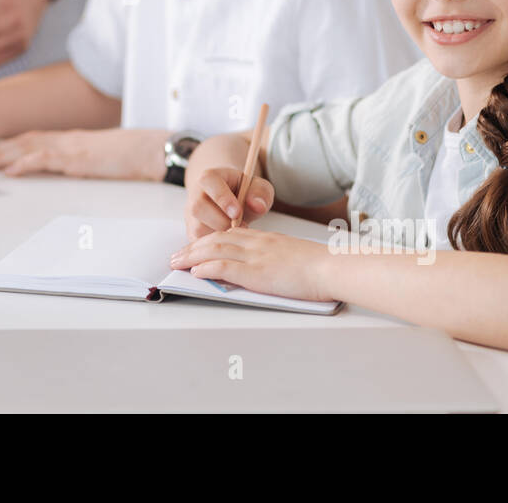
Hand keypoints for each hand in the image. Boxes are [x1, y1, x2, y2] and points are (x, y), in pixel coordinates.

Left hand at [0, 128, 167, 179]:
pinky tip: (12, 170)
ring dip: (6, 154)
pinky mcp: (80, 158)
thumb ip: (87, 161)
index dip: (15, 144)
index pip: (38, 139)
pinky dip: (26, 163)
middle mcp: (70, 139)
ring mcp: (74, 147)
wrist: (155, 149)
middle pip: (28, 141)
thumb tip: (74, 170)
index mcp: (75, 139)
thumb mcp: (106, 158)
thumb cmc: (135, 155)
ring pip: (32, 147)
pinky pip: (47, 159)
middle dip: (1, 148)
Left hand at [169, 227, 333, 301]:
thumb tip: (264, 266)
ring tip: (176, 263)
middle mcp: (256, 243)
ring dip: (192, 257)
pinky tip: (196, 272)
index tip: (195, 247)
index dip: (208, 241)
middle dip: (193, 248)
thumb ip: (274, 256)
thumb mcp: (292, 254)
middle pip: (216, 240)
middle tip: (177, 255)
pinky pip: (224, 266)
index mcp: (265, 238)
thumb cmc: (320, 266)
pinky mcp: (256, 272)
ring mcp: (255, 256)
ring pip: (214, 251)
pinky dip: (207, 268)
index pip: (229, 235)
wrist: (331, 267)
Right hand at [184, 166, 274, 239]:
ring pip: (197, 229)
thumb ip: (260, 193)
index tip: (238, 212)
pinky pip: (198, 244)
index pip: (208, 181)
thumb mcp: (258, 187)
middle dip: (221, 221)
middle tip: (242, 225)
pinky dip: (215, 248)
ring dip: (220, 236)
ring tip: (237, 234)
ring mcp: (192, 216)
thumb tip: (257, 205)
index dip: (222, 197)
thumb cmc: (246, 193)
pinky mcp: (193, 234)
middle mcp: (195, 195)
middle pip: (197, 208)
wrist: (233, 202)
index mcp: (210, 178)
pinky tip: (230, 244)